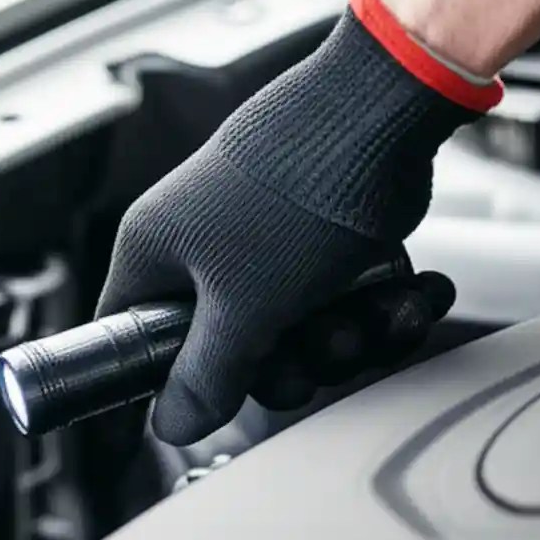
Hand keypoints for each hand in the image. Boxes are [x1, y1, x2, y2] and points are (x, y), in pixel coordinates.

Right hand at [97, 7, 484, 444]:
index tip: (209, 400)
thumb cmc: (292, 197)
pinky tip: (408, 296)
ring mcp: (258, 243)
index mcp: (156, 256)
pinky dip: (371, 309)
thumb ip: (205, 378)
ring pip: (288, 331)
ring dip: (342, 339)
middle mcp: (199, 249)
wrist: (379, 110)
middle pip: (225, 349)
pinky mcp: (313, 239)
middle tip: (316, 355)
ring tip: (376, 314)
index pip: (131, 337)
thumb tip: (169, 429)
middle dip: (285, 365)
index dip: (164, 378)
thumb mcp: (242, 309)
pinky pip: (330, 301)